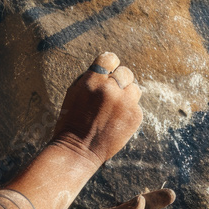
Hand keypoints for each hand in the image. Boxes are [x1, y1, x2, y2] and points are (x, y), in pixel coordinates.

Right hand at [50, 52, 142, 168]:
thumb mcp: (75, 92)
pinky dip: (128, 112)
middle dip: (119, 81)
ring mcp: (125, 103)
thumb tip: (109, 69)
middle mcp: (110, 89)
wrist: (79, 150)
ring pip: (135, 89)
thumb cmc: (72, 120)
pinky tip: (116, 122)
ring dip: (126, 96)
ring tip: (114, 109)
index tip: (109, 71)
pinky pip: (136, 106)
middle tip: (110, 95)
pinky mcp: (135, 116)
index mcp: (92, 80)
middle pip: (126, 72)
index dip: (110, 64)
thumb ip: (92, 78)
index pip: (110, 58)